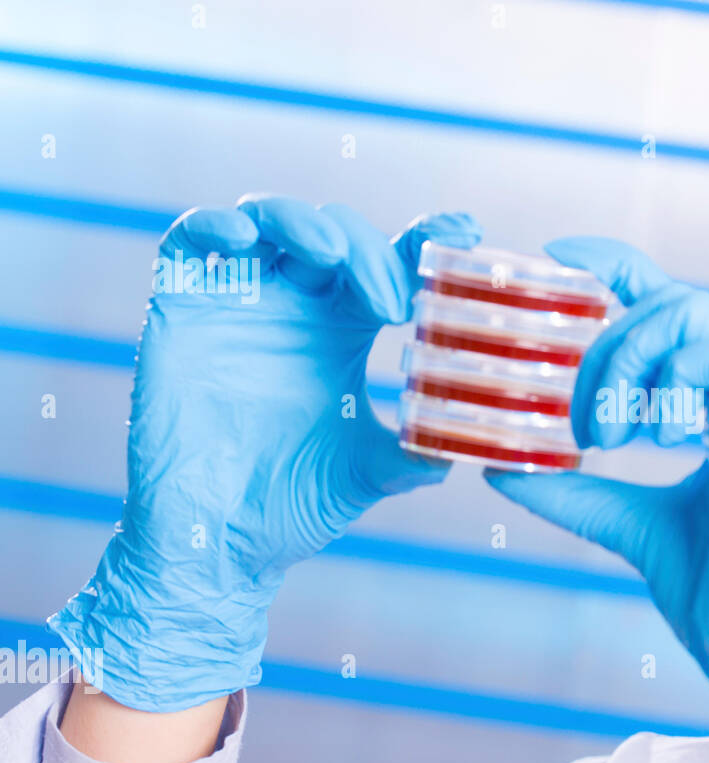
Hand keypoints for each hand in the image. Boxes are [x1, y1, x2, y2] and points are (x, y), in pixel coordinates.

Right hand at [48, 195, 480, 711]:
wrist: (217, 544)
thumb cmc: (293, 505)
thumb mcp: (370, 473)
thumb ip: (418, 451)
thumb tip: (472, 440)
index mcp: (344, 330)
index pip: (389, 262)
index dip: (425, 237)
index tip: (465, 232)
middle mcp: (295, 306)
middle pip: (339, 234)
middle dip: (371, 252)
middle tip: (395, 303)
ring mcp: (239, 302)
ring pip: (270, 218)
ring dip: (304, 222)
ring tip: (332, 256)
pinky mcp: (181, 309)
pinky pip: (188, 241)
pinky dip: (213, 224)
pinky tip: (242, 239)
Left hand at [485, 238, 708, 762]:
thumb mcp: (635, 531)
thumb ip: (578, 494)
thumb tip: (503, 467)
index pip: (678, 311)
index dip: (619, 269)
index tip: (559, 260)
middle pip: (677, 304)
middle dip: (605, 340)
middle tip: (575, 417)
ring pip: (695, 316)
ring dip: (626, 360)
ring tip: (599, 434)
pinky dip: (663, 380)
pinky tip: (641, 438)